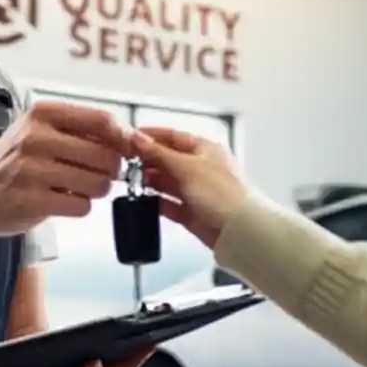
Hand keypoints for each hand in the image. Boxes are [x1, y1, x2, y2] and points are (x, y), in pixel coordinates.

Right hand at [0, 100, 130, 236]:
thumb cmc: (13, 161)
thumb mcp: (38, 130)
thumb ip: (79, 130)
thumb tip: (130, 137)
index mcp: (43, 114)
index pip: (102, 120)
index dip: (124, 138)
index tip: (130, 149)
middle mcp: (37, 137)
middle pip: (106, 156)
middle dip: (111, 170)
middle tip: (99, 174)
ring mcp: (33, 170)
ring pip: (98, 183)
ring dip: (96, 190)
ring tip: (78, 188)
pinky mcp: (33, 201)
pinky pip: (82, 207)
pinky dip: (80, 207)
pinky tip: (63, 201)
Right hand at [129, 127, 246, 247]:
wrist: (240, 230)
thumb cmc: (226, 195)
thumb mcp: (187, 167)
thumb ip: (159, 153)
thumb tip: (139, 138)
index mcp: (205, 150)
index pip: (174, 137)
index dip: (152, 136)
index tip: (131, 138)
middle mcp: (201, 169)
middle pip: (168, 160)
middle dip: (147, 161)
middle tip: (126, 162)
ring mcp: (197, 191)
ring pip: (167, 182)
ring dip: (150, 181)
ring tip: (132, 181)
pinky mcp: (193, 213)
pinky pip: (170, 204)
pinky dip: (157, 202)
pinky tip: (145, 201)